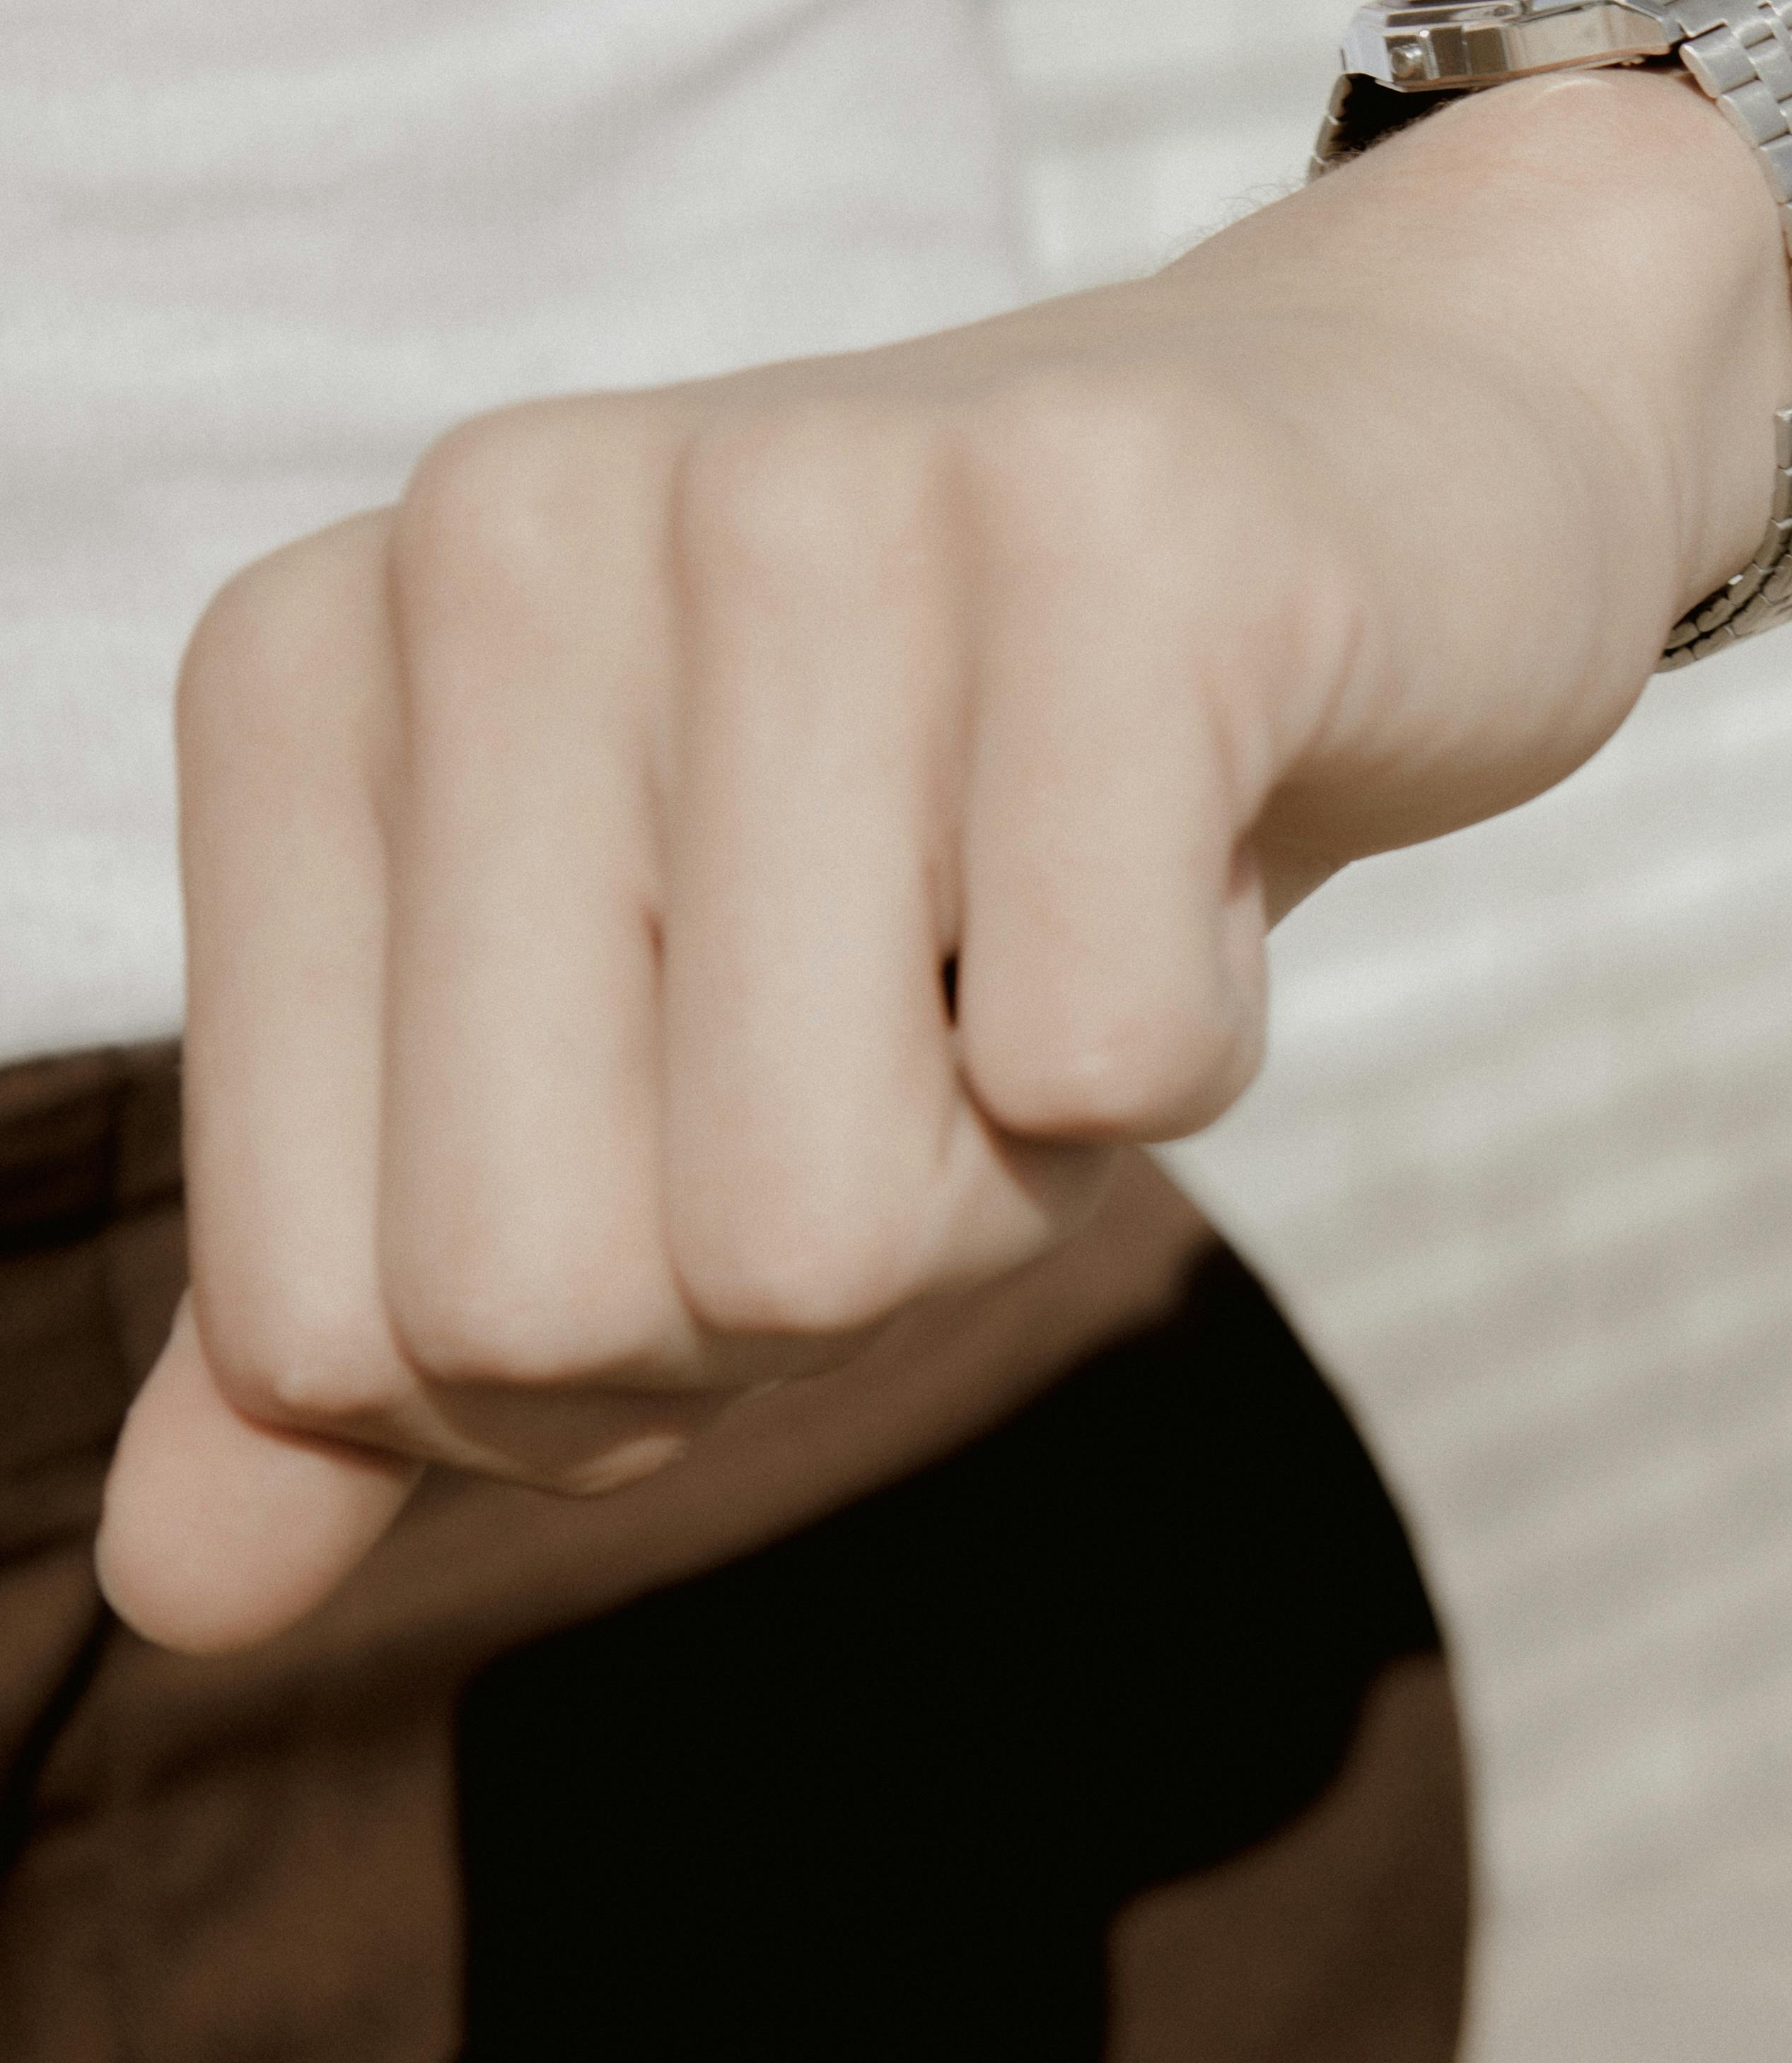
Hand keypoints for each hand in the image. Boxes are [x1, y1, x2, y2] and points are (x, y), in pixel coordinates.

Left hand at [96, 70, 1787, 1651]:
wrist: (1347, 470)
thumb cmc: (960, 795)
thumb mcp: (625, 1033)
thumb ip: (387, 1295)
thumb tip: (173, 1592)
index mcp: (308, 671)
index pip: (337, 1328)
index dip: (595, 1360)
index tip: (748, 1107)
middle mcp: (499, 532)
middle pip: (562, 1297)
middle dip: (806, 1280)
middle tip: (933, 1034)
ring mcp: (804, 488)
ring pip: (827, 1215)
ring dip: (1009, 1174)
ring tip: (1061, 924)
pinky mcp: (1122, 521)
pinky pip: (1106, 1060)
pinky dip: (1198, 1032)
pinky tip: (1202, 838)